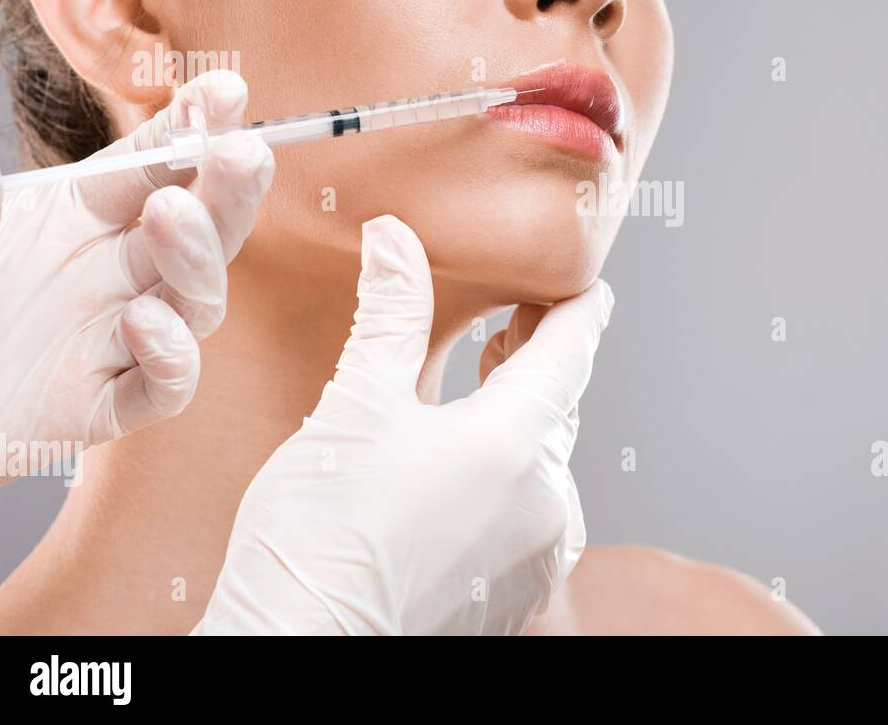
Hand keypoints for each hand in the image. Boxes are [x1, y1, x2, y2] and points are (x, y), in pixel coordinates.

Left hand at [0, 70, 273, 491]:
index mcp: (79, 216)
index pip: (153, 165)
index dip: (193, 128)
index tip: (228, 92)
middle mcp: (111, 273)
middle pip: (200, 228)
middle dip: (230, 189)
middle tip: (244, 152)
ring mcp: (116, 338)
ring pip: (196, 299)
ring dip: (200, 258)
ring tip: (171, 215)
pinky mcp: (106, 403)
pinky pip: (165, 385)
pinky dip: (172, 356)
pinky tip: (144, 323)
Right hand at [193, 215, 612, 634]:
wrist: (301, 649)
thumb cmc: (320, 535)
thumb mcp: (354, 405)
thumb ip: (389, 315)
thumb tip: (396, 239)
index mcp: (514, 442)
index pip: (571, 352)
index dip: (578, 310)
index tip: (586, 288)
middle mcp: (544, 499)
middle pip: (557, 407)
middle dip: (537, 359)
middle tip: (517, 322)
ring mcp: (536, 552)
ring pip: (545, 463)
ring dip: (522, 421)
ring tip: (486, 385)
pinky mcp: (518, 591)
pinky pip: (532, 513)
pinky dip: (510, 476)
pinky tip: (467, 467)